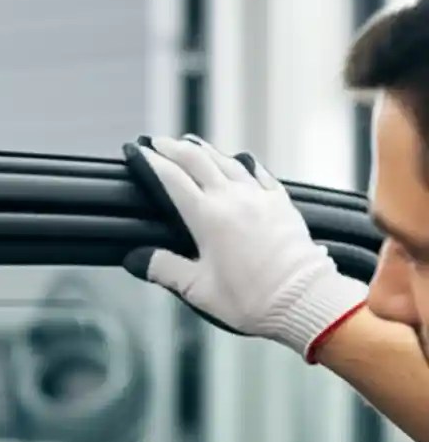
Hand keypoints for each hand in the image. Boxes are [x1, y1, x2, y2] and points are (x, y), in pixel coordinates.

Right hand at [121, 134, 367, 360]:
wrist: (303, 300)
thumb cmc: (251, 298)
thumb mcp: (197, 289)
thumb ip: (164, 269)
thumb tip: (137, 258)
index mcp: (207, 216)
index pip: (171, 178)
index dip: (151, 161)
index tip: (138, 151)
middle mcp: (232, 198)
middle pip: (198, 161)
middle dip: (174, 148)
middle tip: (158, 141)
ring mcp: (259, 198)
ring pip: (227, 161)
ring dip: (206, 150)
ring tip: (191, 143)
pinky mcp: (281, 204)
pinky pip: (259, 174)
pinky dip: (243, 163)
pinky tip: (240, 160)